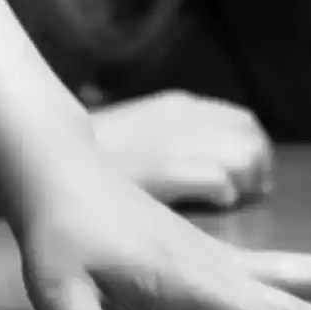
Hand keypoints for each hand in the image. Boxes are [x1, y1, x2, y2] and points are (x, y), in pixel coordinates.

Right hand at [90, 91, 272, 208]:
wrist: (52, 157)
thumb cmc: (96, 153)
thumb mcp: (143, 128)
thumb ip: (178, 135)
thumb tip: (213, 156)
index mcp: (180, 105)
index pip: (243, 121)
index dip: (256, 148)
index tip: (254, 172)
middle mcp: (185, 119)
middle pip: (251, 141)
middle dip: (258, 168)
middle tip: (252, 192)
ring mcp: (176, 143)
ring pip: (243, 161)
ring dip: (245, 183)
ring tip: (233, 199)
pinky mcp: (167, 171)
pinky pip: (220, 183)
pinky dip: (225, 195)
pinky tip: (215, 204)